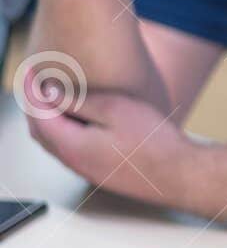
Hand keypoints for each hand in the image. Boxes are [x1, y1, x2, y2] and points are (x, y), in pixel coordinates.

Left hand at [24, 85, 188, 205]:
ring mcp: (85, 169)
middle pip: (39, 131)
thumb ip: (80, 102)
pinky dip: (62, 132)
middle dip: (34, 105)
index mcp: (71, 145)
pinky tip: (77, 122)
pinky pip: (69, 150)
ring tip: (53, 99)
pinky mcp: (99, 172)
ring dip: (47, 120)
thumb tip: (51, 94)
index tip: (29, 72)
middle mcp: (72, 161)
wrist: (177, 174)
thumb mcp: (115, 110)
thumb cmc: (153, 143)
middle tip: (35, 84)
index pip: (38, 113)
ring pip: (53, 142)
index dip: (31, 89)